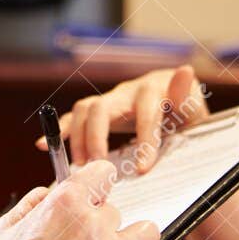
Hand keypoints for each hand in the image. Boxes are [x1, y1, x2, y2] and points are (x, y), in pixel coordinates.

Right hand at [0, 160, 158, 239]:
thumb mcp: (9, 226)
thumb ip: (33, 203)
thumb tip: (46, 193)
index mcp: (65, 202)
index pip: (103, 173)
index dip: (98, 186)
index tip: (96, 196)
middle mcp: (91, 223)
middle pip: (113, 211)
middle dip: (98, 226)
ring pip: (141, 234)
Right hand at [40, 64, 209, 172]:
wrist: (177, 112)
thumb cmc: (186, 116)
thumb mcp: (195, 111)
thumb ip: (187, 97)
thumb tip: (184, 70)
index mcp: (154, 90)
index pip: (145, 113)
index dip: (143, 140)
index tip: (142, 169)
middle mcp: (128, 91)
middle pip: (102, 106)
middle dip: (97, 138)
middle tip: (99, 167)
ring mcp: (112, 99)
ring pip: (85, 110)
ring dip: (79, 138)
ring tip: (82, 166)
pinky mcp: (100, 111)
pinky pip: (75, 117)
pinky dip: (60, 130)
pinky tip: (43, 145)